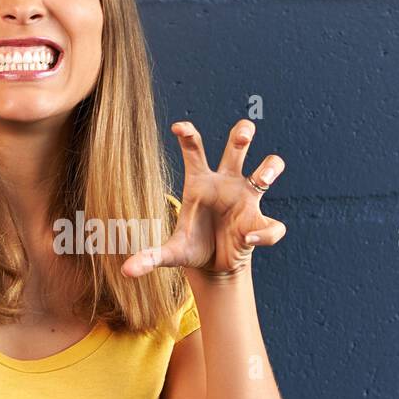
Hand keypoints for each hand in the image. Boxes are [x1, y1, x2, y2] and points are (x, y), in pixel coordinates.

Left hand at [122, 119, 285, 279]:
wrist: (215, 267)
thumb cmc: (193, 248)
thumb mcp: (171, 253)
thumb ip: (151, 257)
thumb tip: (126, 271)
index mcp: (200, 183)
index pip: (195, 151)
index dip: (189, 135)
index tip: (179, 127)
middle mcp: (226, 183)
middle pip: (237, 148)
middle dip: (243, 134)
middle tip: (244, 134)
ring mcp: (246, 199)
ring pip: (268, 168)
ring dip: (271, 168)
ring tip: (264, 178)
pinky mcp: (260, 221)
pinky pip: (271, 225)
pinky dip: (264, 234)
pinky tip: (248, 241)